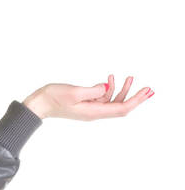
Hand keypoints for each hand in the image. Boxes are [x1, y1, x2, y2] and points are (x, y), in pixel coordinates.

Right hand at [23, 76, 152, 120]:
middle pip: (120, 107)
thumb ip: (93, 90)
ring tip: (128, 77)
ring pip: (113, 102)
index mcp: (93, 112)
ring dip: (122, 90)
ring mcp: (90, 109)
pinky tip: (109, 79)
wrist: (39, 104)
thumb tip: (107, 88)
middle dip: (135, 97)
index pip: (120, 109)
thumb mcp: (74, 92)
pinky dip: (110, 89)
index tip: (147, 92)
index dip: (136, 101)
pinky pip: (103, 99)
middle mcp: (94, 113)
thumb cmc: (53, 98)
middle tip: (149, 88)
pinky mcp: (86, 104)